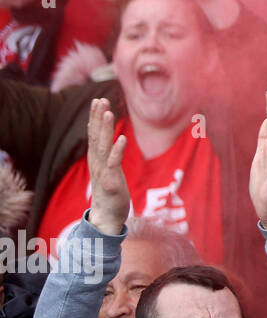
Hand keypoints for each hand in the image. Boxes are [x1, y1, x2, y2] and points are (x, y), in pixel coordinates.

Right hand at [86, 98, 129, 235]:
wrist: (107, 217)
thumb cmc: (109, 192)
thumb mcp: (107, 170)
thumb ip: (106, 155)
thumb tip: (107, 141)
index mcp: (97, 159)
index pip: (94, 135)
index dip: (94, 118)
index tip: (97, 100)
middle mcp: (97, 163)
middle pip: (96, 137)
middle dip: (98, 118)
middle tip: (99, 100)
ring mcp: (103, 172)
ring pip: (102, 147)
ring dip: (105, 129)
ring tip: (108, 113)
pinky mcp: (110, 183)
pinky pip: (114, 164)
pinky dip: (117, 151)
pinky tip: (122, 139)